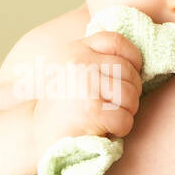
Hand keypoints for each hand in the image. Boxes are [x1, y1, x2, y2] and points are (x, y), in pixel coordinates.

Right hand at [28, 30, 143, 151]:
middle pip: (128, 71)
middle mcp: (80, 62)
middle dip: (131, 92)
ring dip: (127, 111)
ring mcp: (86, 85)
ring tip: (111, 117)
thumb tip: (137, 60)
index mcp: (76, 49)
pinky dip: (121, 129)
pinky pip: (125, 118)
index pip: (117, 42)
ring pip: (130, 95)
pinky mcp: (92, 110)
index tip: (127, 76)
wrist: (37, 132)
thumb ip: (97, 58)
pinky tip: (106, 129)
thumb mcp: (73, 69)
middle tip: (117, 105)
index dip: (132, 59)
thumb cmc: (62, 104)